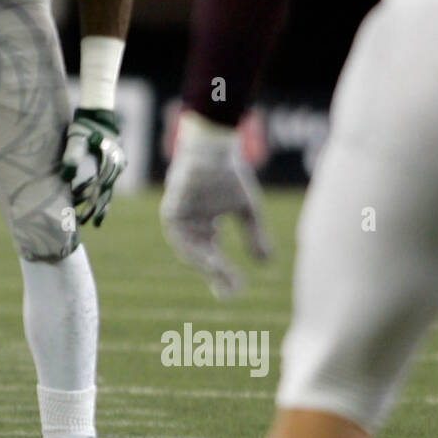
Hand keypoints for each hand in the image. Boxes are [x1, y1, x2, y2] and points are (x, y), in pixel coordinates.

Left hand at [60, 107, 126, 226]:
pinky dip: (101, 193)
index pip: (101, 190)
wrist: (98, 113)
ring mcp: (118, 164)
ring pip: (109, 189)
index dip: (93, 205)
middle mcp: (117, 165)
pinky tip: (94, 201)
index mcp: (109, 161)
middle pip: (107, 192)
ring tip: (91, 219)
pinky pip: (109, 181)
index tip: (84, 218)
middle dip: (96, 209)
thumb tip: (65, 178)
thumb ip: (71, 156)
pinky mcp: (114, 163)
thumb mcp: (75, 138)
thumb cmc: (84, 125)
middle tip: (85, 224)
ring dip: (100, 203)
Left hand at [159, 111, 270, 298]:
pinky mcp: (171, 207)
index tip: (235, 291)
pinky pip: (180, 232)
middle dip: (215, 274)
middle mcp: (188, 225)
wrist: (216, 146)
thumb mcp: (247, 210)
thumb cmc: (229, 174)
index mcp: (203, 226)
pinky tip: (211, 254)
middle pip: (199, 256)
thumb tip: (267, 264)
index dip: (223, 274)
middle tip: (231, 291)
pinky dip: (194, 245)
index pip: (211, 256)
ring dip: (204, 263)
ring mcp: (177, 216)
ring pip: (188, 248)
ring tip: (221, 276)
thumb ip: (254, 236)